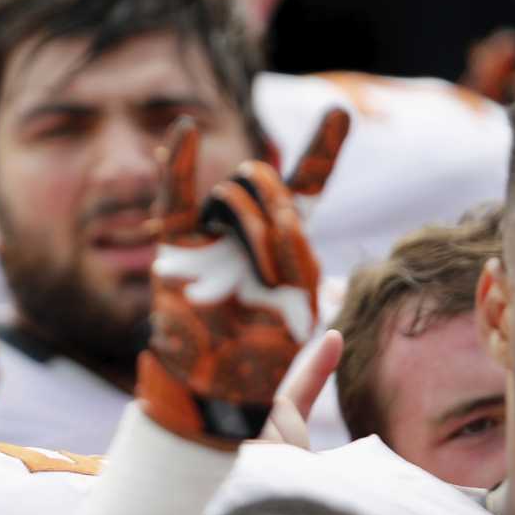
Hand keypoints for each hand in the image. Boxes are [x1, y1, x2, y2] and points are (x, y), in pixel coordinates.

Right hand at [139, 109, 347, 443]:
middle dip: (281, 224)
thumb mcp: (301, 335)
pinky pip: (176, 202)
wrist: (214, 400)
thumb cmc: (259, 379)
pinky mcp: (176, 253)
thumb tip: (332, 332)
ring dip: (255, 233)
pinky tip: (185, 133)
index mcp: (282, 251)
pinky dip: (179, 167)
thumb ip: (311, 313)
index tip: (338, 114)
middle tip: (280, 274)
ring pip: (235, 199)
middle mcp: (247, 236)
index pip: (305, 188)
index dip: (321, 152)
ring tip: (257, 282)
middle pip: (270, 191)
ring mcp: (210, 241)